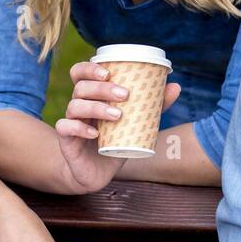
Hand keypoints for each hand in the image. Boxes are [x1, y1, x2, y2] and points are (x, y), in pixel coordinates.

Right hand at [54, 60, 180, 192]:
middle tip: (124, 94)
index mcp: (91, 96)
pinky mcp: (67, 141)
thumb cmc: (115, 141)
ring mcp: (71, 122)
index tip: (108, 72)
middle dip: (102, 88)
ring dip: (96, 107)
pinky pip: (65, 128)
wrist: (97, 173)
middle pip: (81, 87)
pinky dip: (79, 128)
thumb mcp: (135, 123)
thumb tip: (175, 86)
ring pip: (74, 105)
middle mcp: (78, 105)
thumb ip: (153, 105)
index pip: (80, 73)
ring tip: (118, 115)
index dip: (89, 67)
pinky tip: (95, 133)